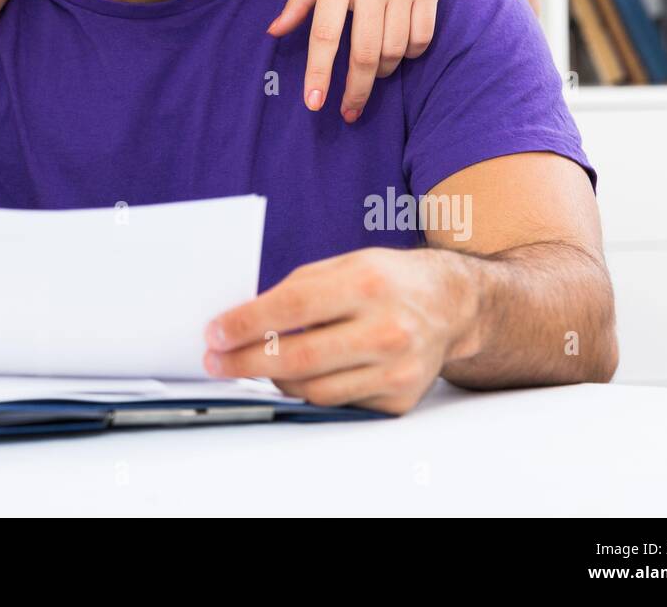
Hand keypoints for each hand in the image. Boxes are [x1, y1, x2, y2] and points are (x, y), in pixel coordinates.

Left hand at [201, 247, 472, 414]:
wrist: (452, 304)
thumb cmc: (390, 279)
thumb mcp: (345, 264)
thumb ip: (297, 289)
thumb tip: (244, 320)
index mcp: (367, 284)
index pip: (292, 308)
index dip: (245, 323)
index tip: (214, 334)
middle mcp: (386, 329)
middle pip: (298, 358)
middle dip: (245, 362)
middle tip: (216, 362)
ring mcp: (396, 369)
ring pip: (313, 390)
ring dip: (273, 380)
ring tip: (253, 365)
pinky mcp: (400, 398)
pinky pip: (338, 403)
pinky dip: (311, 390)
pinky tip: (299, 374)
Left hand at [267, 0, 452, 120]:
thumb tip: (274, 32)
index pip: (324, 35)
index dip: (319, 74)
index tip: (314, 104)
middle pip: (364, 54)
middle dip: (355, 92)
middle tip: (348, 113)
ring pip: (395, 51)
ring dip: (381, 73)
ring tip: (370, 76)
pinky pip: (422, 38)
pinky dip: (410, 54)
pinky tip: (399, 53)